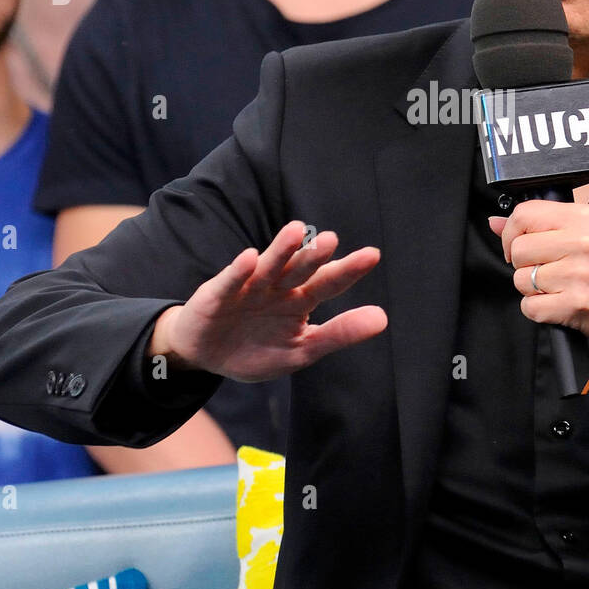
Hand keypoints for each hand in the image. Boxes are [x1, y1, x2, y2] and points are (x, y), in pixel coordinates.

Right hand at [149, 221, 385, 380]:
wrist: (206, 357)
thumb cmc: (256, 350)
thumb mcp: (302, 350)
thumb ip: (339, 334)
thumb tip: (382, 318)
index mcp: (299, 300)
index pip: (328, 282)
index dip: (348, 269)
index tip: (372, 255)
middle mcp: (276, 287)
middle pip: (299, 269)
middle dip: (313, 255)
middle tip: (331, 240)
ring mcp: (247, 288)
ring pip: (267, 266)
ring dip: (280, 250)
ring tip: (296, 230)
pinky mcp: (217, 295)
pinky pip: (229, 282)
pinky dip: (238, 271)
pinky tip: (250, 258)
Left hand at [488, 201, 588, 357]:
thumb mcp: (587, 232)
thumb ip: (542, 225)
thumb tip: (495, 222)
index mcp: (583, 217)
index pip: (524, 214)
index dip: (511, 233)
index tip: (518, 246)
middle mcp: (581, 242)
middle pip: (519, 250)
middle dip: (524, 265)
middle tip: (546, 271)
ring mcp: (579, 274)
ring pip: (522, 281)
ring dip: (533, 290)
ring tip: (558, 288)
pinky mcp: (576, 304)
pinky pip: (531, 307)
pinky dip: (538, 310)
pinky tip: (558, 304)